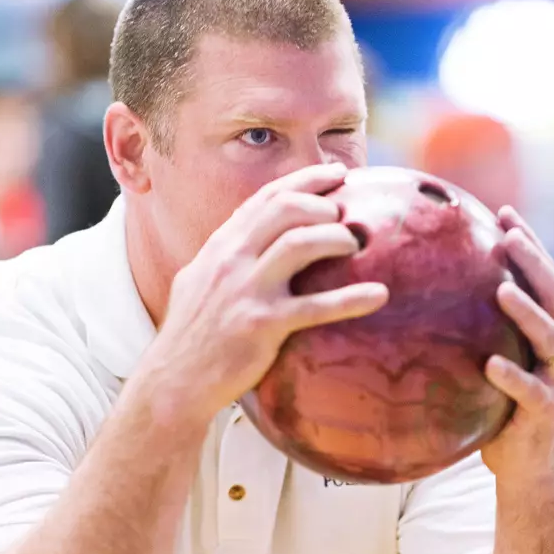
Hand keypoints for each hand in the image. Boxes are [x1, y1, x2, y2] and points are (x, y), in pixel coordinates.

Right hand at [153, 164, 388, 420]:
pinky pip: (316, 307)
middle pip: (285, 209)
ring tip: (356, 244)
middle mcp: (231, 259)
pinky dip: (352, 298)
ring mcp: (246, 290)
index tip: (338, 173)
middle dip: (324, 204)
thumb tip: (263, 244)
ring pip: (300, 243)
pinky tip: (379, 295)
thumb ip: (230, 258)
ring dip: (336, 237)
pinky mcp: (262, 325)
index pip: (266, 197)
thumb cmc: (194, 334)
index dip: (306, 180)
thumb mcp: (201, 281)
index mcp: (221, 246)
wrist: (174, 379)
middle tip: (347, 216)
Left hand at [481, 206, 553, 477]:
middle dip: (534, 263)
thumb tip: (424, 292)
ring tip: (502, 289)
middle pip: (553, 298)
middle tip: (509, 235)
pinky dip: (511, 376)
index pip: (544, 280)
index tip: (505, 213)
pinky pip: (528, 392)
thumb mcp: (495, 361)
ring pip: (550, 338)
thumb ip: (478, 330)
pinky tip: (490, 364)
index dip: (530, 245)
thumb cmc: (501, 408)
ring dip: (527, 312)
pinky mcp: (543, 413)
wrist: (526, 467)